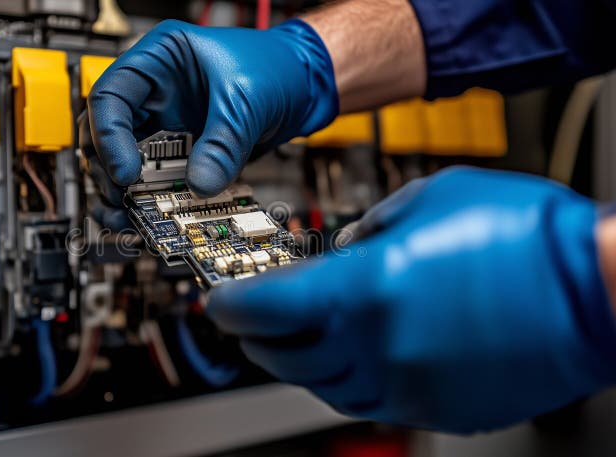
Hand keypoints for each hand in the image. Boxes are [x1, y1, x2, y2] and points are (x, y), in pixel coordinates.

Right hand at [86, 18, 337, 202]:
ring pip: (126, 161)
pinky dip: (151, 200)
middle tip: (123, 199)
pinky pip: (157, 179)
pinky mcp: (183, 151)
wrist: (306, 86)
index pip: (111, 95)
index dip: (109, 136)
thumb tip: (200, 185)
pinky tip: (148, 217)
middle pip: (108, 133)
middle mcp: (155, 92)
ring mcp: (166, 123)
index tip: (125, 171)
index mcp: (160, 59)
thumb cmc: (277, 67)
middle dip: (110, 171)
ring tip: (129, 217)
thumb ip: (222, 144)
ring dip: (125, 193)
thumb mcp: (246, 101)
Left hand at [207, 167, 615, 432]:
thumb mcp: (429, 199)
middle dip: (260, 337)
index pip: (266, 309)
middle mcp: (378, 345)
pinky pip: (372, 400)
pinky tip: (359, 353)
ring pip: (324, 386)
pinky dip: (351, 378)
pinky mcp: (438, 409)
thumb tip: (344, 247)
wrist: (593, 287)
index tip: (221, 301)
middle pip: (285, 356)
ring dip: (301, 362)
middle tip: (252, 321)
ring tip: (301, 337)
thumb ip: (370, 227)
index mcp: (366, 288)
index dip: (233, 305)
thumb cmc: (522, 234)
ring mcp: (407, 384)